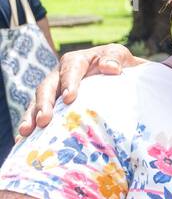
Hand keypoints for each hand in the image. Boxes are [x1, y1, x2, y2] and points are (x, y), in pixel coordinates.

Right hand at [17, 42, 143, 135]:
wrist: (117, 77)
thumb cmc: (118, 65)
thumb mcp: (119, 56)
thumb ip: (115, 58)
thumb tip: (111, 68)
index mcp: (76, 61)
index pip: (70, 69)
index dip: (68, 82)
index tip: (69, 98)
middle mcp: (59, 75)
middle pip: (47, 87)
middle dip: (44, 103)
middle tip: (44, 120)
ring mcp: (53, 92)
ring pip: (38, 103)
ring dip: (31, 117)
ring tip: (26, 132)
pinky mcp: (52, 107)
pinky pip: (38, 116)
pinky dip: (32, 127)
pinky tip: (24, 141)